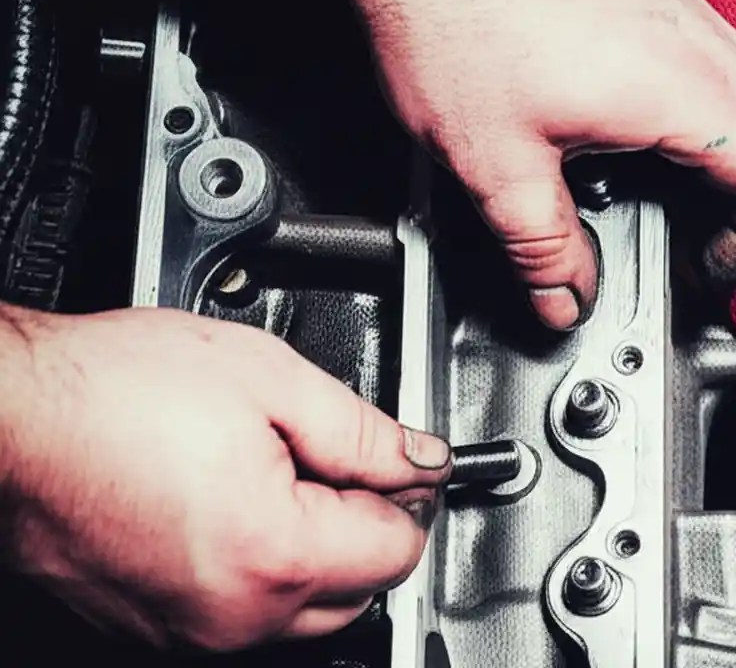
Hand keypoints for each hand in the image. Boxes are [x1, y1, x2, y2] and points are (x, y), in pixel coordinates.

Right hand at [0, 306, 450, 650]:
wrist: (8, 415)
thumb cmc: (107, 392)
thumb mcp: (268, 379)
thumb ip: (363, 430)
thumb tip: (419, 459)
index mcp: (276, 552)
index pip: (399, 548)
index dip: (406, 493)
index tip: (393, 462)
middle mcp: (236, 612)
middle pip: (359, 587)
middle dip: (361, 524)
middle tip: (326, 460)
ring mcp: (192, 631)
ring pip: (303, 607)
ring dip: (311, 550)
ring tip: (266, 474)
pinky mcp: (157, 629)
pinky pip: (242, 612)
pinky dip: (255, 568)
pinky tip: (226, 503)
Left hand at [326, 0, 735, 329]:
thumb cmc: (456, 23)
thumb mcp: (497, 168)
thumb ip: (542, 250)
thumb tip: (564, 299)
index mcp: (682, 92)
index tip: (707, 268)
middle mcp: (699, 42)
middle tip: (712, 246)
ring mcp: (682, 11)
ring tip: (694, 199)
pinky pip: (722, 59)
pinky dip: (716, 112)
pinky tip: (658, 134)